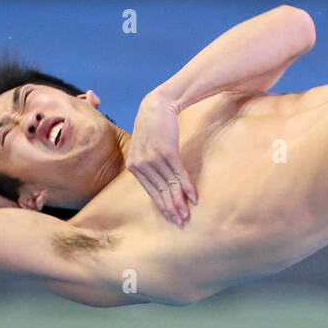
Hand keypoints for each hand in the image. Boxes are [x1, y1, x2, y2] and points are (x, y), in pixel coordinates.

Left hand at [126, 93, 196, 224]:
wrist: (157, 106)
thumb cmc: (151, 127)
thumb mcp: (143, 148)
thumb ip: (146, 165)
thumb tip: (157, 181)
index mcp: (133, 166)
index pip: (150, 191)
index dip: (162, 205)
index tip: (171, 216)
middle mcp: (141, 165)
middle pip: (159, 191)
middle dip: (171, 208)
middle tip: (181, 221)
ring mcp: (153, 158)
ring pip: (169, 185)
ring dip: (180, 201)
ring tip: (188, 213)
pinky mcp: (167, 152)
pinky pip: (178, 174)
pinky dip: (187, 186)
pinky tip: (193, 196)